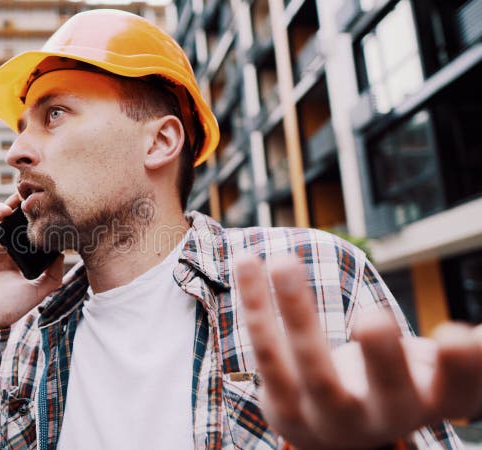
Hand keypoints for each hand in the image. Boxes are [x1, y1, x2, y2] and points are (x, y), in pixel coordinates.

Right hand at [0, 193, 63, 329]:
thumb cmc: (10, 307)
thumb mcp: (38, 290)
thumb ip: (53, 273)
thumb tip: (62, 252)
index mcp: (17, 253)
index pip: (25, 226)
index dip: (31, 213)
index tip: (41, 203)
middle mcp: (2, 246)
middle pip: (9, 215)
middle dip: (16, 202)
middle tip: (25, 194)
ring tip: (7, 210)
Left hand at [234, 254, 481, 448]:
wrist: (337, 435)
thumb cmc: (394, 384)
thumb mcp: (434, 373)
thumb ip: (460, 354)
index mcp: (430, 401)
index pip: (457, 390)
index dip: (463, 366)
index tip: (457, 334)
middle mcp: (382, 416)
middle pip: (383, 392)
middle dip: (380, 355)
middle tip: (373, 315)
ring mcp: (327, 416)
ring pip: (311, 366)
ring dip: (296, 312)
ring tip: (284, 261)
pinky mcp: (282, 404)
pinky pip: (266, 350)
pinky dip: (255, 305)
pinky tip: (246, 262)